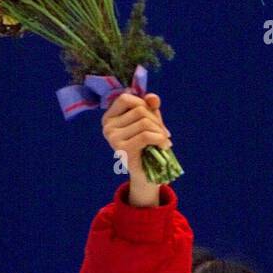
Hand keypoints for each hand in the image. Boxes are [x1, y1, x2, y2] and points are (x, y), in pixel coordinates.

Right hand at [102, 91, 171, 205]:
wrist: (147, 174)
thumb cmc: (147, 146)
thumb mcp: (149, 122)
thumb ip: (150, 107)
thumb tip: (153, 97)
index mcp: (109, 117)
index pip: (126, 99)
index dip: (143, 104)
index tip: (154, 116)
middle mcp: (107, 127)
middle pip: (139, 110)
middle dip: (156, 120)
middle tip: (164, 133)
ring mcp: (113, 138)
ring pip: (144, 122)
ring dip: (160, 131)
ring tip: (164, 141)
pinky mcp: (122, 149)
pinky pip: (146, 136)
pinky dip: (160, 139)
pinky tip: (164, 146)